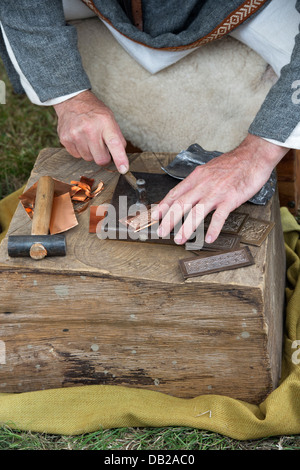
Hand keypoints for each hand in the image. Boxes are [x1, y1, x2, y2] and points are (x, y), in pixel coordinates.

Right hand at [54, 90, 128, 172]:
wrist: (72, 101)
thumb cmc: (94, 113)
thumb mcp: (110, 119)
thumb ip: (117, 138)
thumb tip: (121, 159)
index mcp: (105, 122)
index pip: (114, 143)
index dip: (120, 159)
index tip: (124, 169)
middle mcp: (89, 128)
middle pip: (100, 159)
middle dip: (103, 157)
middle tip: (101, 146)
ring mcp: (75, 134)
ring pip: (88, 159)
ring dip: (90, 152)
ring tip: (89, 138)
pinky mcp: (65, 139)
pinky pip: (77, 156)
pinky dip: (80, 150)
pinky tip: (80, 138)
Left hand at [152, 134, 288, 244]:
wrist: (253, 156)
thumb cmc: (233, 163)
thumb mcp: (209, 169)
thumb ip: (197, 182)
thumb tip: (186, 193)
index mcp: (197, 177)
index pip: (175, 193)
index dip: (163, 206)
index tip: (154, 216)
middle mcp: (203, 184)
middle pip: (181, 204)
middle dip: (169, 220)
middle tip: (162, 232)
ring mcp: (217, 192)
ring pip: (197, 212)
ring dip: (186, 227)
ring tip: (179, 239)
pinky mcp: (231, 198)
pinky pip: (220, 216)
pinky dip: (213, 229)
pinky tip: (209, 238)